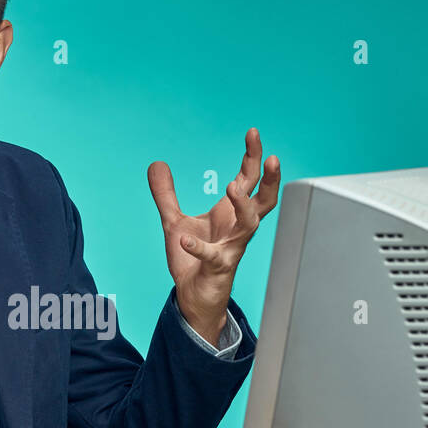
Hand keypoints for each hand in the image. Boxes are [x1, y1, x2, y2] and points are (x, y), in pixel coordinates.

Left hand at [148, 128, 279, 341]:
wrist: (193, 294)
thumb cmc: (192, 259)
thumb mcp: (173, 220)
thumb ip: (166, 194)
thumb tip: (156, 164)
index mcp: (230, 213)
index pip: (249, 179)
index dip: (253, 156)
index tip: (253, 133)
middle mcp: (237, 228)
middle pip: (264, 200)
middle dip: (270, 178)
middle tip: (271, 158)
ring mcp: (231, 248)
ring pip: (250, 225)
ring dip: (244, 206)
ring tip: (231, 187)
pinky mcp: (218, 267)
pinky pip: (212, 256)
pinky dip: (198, 248)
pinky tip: (184, 240)